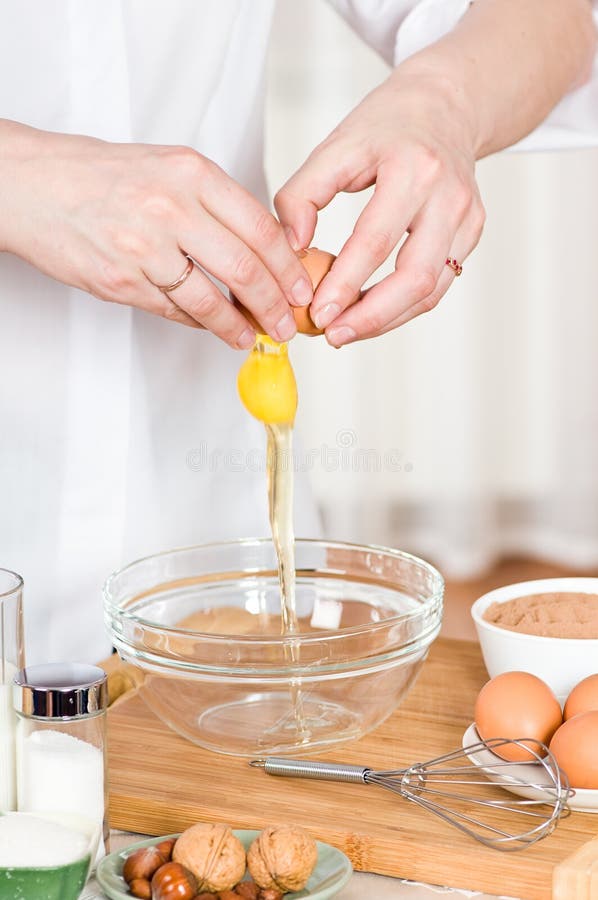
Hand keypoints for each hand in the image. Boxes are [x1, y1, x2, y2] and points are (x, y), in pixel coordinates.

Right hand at [0, 120, 312, 347]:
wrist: (36, 186)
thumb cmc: (105, 176)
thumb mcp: (170, 168)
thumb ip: (216, 203)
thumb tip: (265, 248)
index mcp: (192, 174)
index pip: (261, 228)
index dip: (288, 267)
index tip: (300, 288)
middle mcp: (171, 207)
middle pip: (244, 268)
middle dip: (274, 304)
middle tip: (286, 323)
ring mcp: (144, 247)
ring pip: (210, 299)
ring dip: (239, 325)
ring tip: (253, 336)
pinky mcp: (122, 280)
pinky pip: (174, 311)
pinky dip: (200, 323)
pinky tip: (213, 327)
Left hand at [274, 66, 485, 346]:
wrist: (446, 105)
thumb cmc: (386, 127)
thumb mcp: (335, 146)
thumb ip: (301, 194)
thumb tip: (292, 248)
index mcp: (412, 168)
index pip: (375, 240)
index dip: (345, 284)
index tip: (316, 313)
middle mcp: (447, 195)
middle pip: (414, 277)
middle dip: (371, 316)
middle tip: (333, 335)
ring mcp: (467, 216)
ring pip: (431, 290)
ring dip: (387, 320)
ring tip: (347, 332)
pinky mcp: (473, 232)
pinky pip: (439, 284)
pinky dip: (404, 307)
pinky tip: (372, 314)